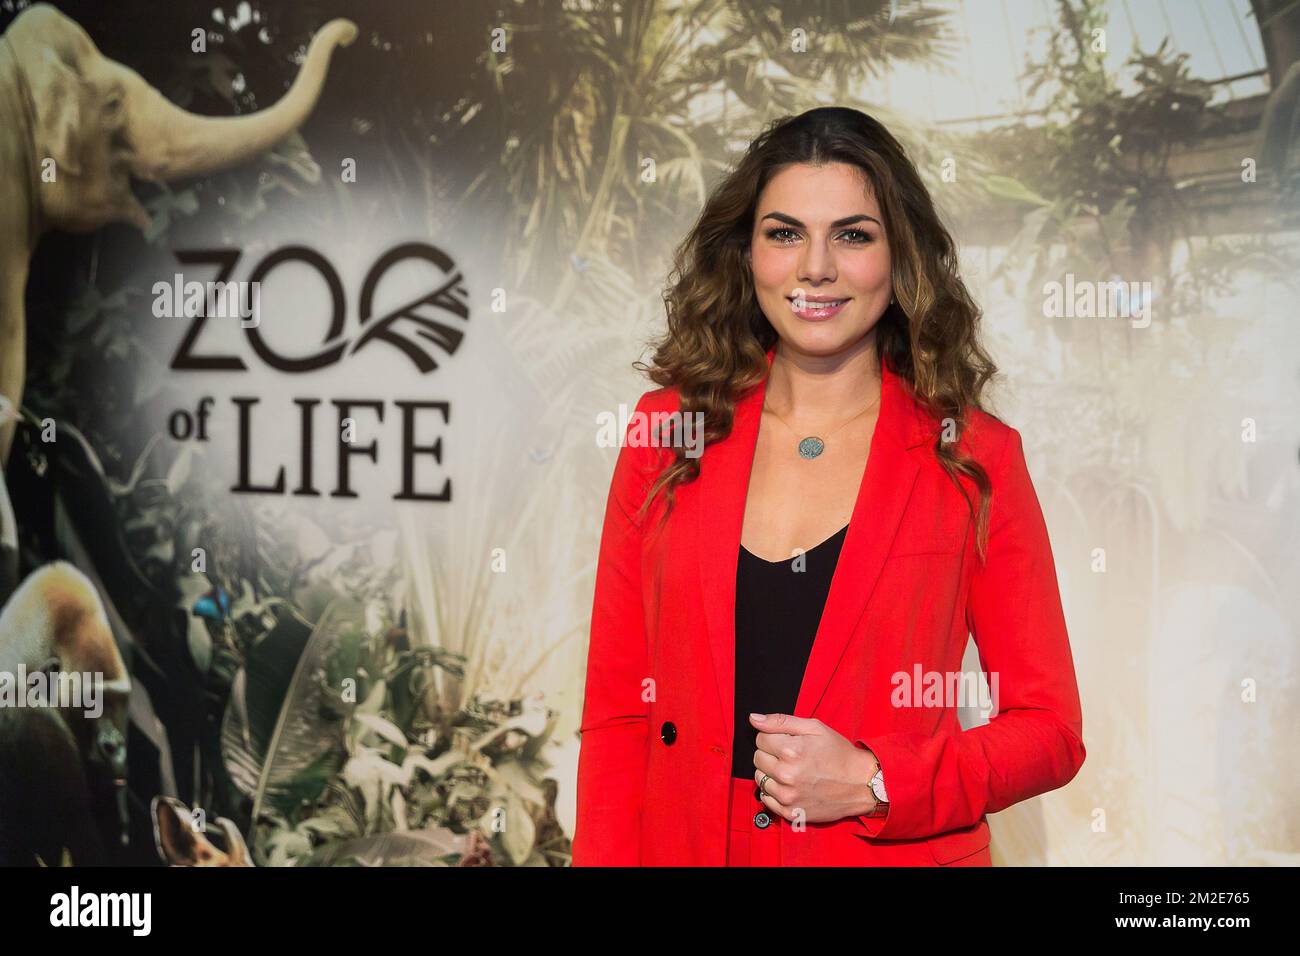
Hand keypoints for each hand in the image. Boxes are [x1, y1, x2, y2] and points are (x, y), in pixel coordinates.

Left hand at [750, 713, 878, 823]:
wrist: (860, 784)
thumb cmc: (839, 754)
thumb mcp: (814, 728)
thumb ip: (781, 721)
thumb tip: (754, 719)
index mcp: (791, 750)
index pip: (760, 739)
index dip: (773, 738)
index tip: (787, 742)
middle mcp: (787, 775)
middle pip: (757, 758)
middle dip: (771, 754)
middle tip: (791, 757)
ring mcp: (788, 796)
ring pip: (760, 779)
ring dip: (771, 773)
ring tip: (792, 771)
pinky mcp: (790, 812)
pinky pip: (766, 799)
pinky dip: (774, 792)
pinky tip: (790, 786)